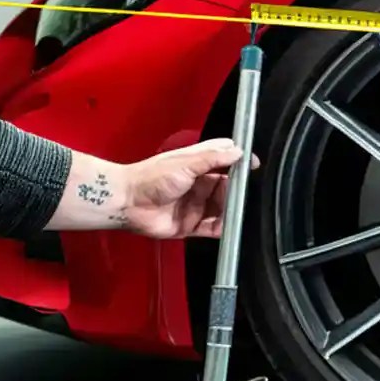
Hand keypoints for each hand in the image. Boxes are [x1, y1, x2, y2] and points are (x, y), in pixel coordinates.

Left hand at [120, 138, 259, 237]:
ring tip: (235, 210)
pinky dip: (222, 228)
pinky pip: (212, 228)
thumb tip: (237, 151)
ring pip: (223, 209)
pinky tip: (227, 227)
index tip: (252, 165)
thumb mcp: (185, 162)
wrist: (127, 203)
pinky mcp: (190, 224)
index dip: (239, 162)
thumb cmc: (149, 178)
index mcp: (197, 166)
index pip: (225, 161)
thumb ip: (213, 158)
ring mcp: (195, 205)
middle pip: (227, 187)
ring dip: (231, 210)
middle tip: (242, 192)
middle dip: (237, 190)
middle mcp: (198, 185)